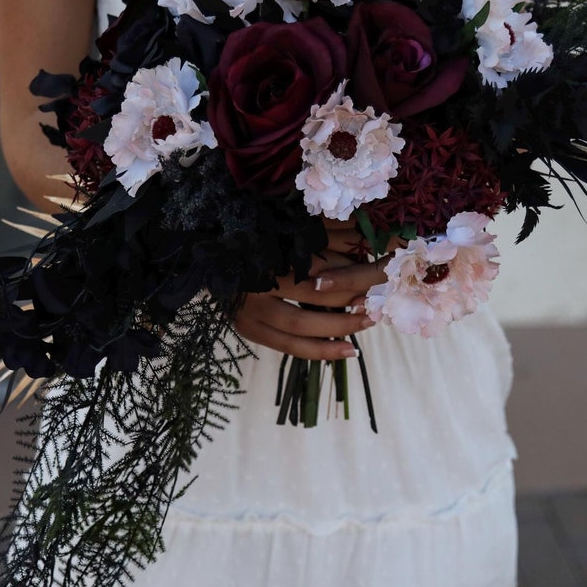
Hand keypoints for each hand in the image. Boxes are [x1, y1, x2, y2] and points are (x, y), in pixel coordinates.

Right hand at [233, 221, 387, 359]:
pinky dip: (318, 351)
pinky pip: (288, 346)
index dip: (346, 275)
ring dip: (337, 329)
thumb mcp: (291, 235)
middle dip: (346, 301)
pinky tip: (345, 350)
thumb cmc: (260, 243)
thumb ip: (327, 240)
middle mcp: (254, 281)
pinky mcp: (247, 328)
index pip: (315, 266)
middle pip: (310, 295)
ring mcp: (248, 309)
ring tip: (366, 326)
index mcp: (265, 252)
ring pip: (299, 327)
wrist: (211, 261)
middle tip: (375, 304)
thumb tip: (364, 251)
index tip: (373, 278)